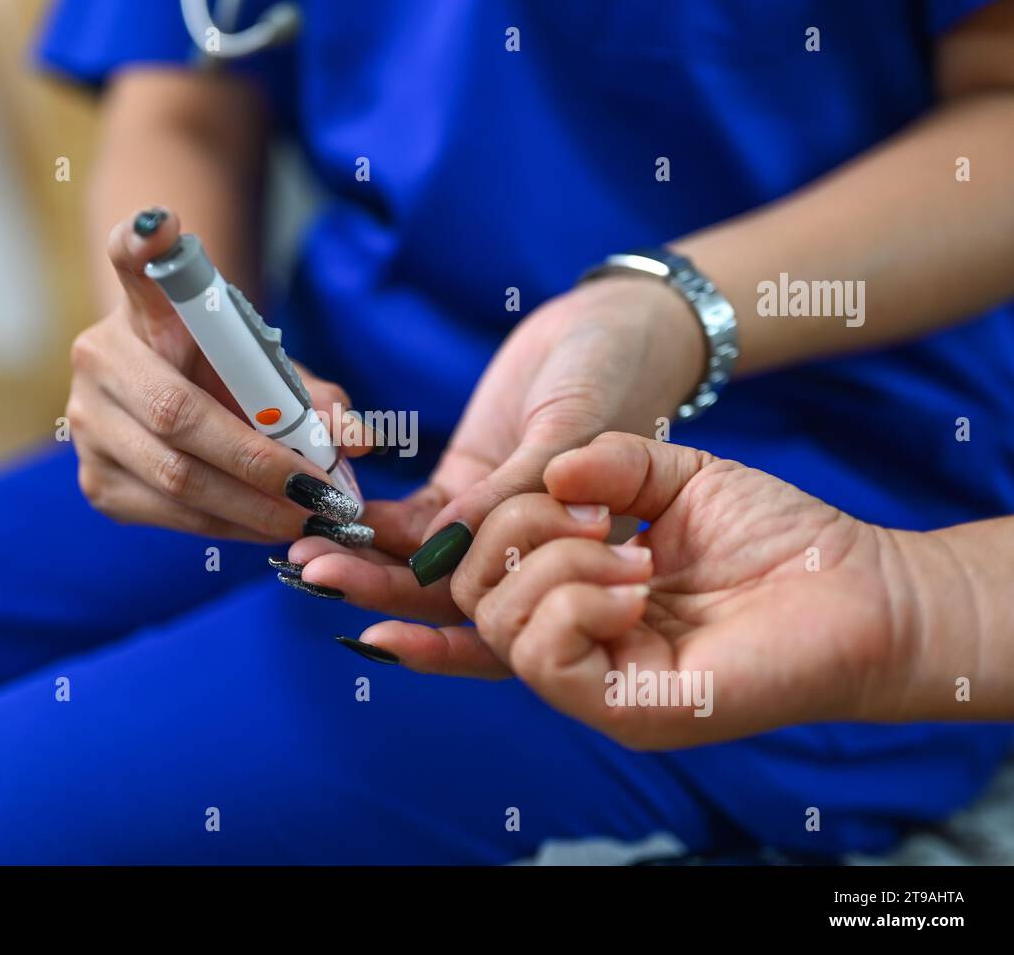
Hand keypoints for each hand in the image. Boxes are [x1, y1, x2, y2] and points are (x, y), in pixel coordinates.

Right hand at [67, 209, 369, 539]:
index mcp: (141, 307)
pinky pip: (166, 515)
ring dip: (250, 507)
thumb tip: (359, 441)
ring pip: (173, 478)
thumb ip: (313, 398)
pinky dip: (226, 526)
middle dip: (257, 463)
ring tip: (307, 517)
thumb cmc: (224, 372)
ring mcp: (85, 423)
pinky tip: (267, 526)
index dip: (143, 244)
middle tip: (318, 491)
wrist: (170, 392)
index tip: (163, 225)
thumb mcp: (268, 367)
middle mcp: (97, 357)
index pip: (132, 263)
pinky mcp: (93, 480)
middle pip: (176, 415)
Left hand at [289, 276, 705, 620]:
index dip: (441, 645)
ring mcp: (494, 522)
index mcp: (579, 564)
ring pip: (423, 560)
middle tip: (316, 575)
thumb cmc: (616, 371)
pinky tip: (331, 516)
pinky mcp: (467, 485)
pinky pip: (414, 516)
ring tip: (305, 552)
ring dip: (364, 557)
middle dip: (378, 589)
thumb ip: (513, 490)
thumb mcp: (572, 427)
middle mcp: (532, 555)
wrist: (614, 321)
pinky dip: (373, 519)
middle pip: (448, 598)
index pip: (504, 628)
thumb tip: (440, 550)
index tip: (377, 637)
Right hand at [356, 433, 919, 748]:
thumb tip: (539, 481)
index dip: (387, 588)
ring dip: (553, 555)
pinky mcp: (616, 708)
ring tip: (633, 547)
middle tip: (581, 506)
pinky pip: (539, 651)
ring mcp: (585, 680)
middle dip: (496, 527)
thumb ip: (594, 467)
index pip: (451, 604)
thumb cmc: (765, 534)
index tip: (321, 565)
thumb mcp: (665, 472)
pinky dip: (576, 595)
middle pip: (458, 594)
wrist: (854, 583)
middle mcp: (562, 642)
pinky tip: (635, 581)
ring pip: (492, 616)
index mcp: (563, 596)